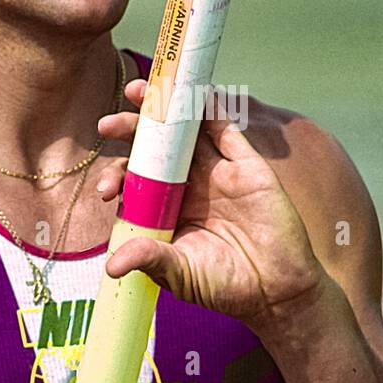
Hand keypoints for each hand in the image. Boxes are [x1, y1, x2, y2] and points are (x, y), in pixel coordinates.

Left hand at [95, 79, 328, 330]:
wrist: (277, 290)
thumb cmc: (226, 286)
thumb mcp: (181, 273)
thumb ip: (150, 259)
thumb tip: (111, 266)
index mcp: (168, 209)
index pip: (137, 181)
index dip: (119, 177)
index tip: (105, 190)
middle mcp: (190, 185)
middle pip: (156, 148)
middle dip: (132, 132)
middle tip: (108, 126)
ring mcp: (218, 172)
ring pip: (186, 131)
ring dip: (164, 108)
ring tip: (138, 92)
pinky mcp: (247, 165)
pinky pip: (226, 130)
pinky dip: (209, 110)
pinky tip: (191, 94)